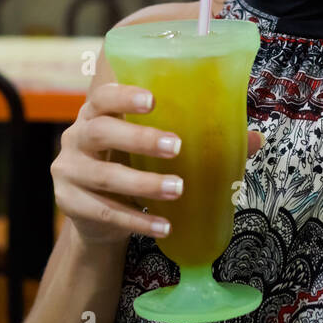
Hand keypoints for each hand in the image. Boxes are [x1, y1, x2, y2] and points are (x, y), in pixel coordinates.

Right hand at [51, 84, 265, 246]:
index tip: (153, 99)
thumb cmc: (130, 163)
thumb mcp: (152, 148)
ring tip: (178, 190)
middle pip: (100, 132)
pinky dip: (137, 221)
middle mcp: (76, 138)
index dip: (125, 96)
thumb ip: (196, 138)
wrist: (94, 215)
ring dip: (144, 184)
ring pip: (104, 176)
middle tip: (177, 147)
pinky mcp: (69, 203)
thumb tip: (254, 139)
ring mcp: (68, 171)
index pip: (103, 96)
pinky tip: (164, 226)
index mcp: (96, 113)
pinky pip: (105, 213)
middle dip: (139, 138)